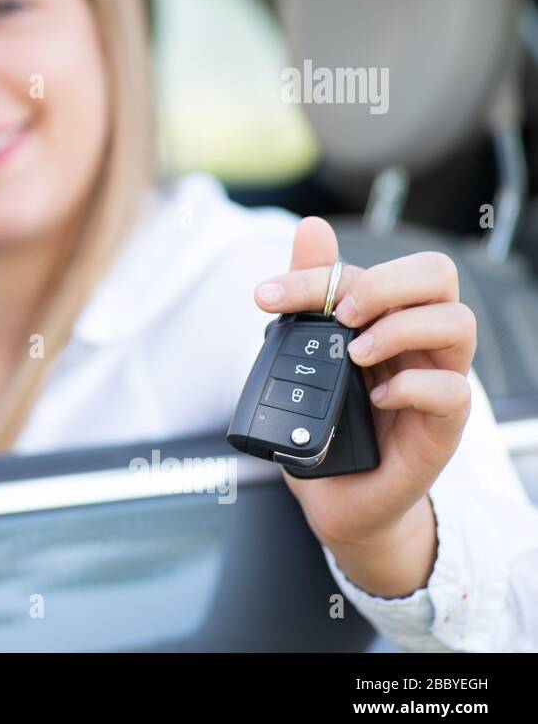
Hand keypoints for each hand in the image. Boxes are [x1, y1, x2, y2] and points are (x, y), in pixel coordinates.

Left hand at [253, 217, 475, 596]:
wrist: (338, 495)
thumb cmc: (327, 419)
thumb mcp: (306, 353)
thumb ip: (309, 294)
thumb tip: (311, 228)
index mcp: (389, 316)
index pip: (375, 268)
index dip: (317, 274)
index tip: (266, 297)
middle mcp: (420, 340)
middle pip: (438, 275)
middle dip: (381, 283)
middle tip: (336, 314)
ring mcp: (437, 380)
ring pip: (457, 323)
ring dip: (397, 329)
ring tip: (354, 354)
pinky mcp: (443, 425)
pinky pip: (452, 390)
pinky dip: (411, 386)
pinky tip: (373, 397)